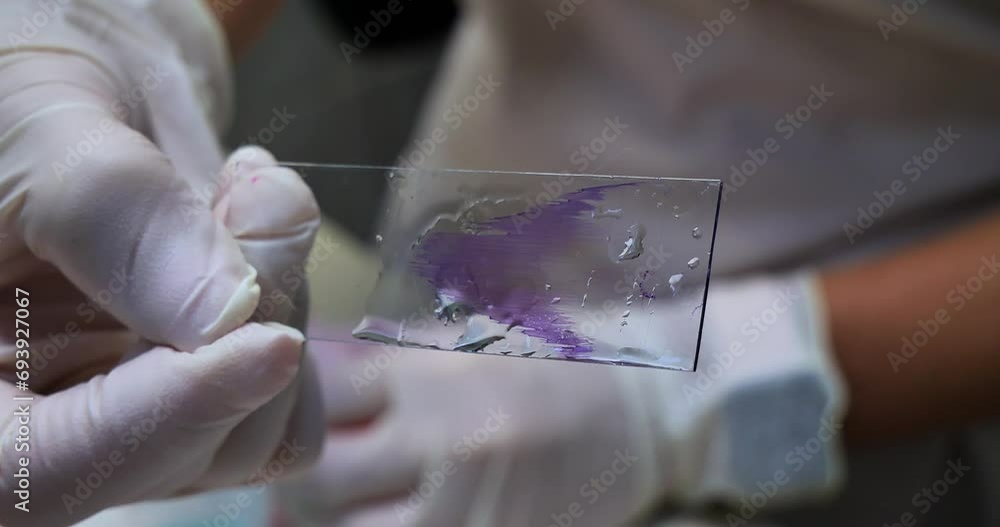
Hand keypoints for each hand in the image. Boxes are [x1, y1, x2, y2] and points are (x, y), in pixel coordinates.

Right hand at [0, 2, 321, 524]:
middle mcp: (43, 409)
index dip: (164, 418)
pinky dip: (300, 305)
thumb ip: (118, 216)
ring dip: (282, 304)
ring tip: (246, 194)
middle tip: (250, 202)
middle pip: (181, 454)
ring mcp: (131, 397)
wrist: (77, 57)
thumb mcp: (41, 125)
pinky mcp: (200, 370)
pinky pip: (291, 395)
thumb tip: (224, 316)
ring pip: (256, 431)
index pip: (48, 464)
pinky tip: (260, 219)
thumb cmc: (16, 78)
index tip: (265, 346)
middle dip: (247, 325)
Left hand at [278, 276, 847, 525]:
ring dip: (328, 520)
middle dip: (299, 477)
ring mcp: (467, 505)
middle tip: (306, 469)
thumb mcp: (465, 341)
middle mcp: (445, 440)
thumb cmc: (548, 366)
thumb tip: (298, 371)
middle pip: (317, 475)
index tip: (286, 409)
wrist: (642, 415)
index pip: (319, 392)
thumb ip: (382, 358)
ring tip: (341, 502)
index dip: (288, 405)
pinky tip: (383, 519)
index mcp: (432, 374)